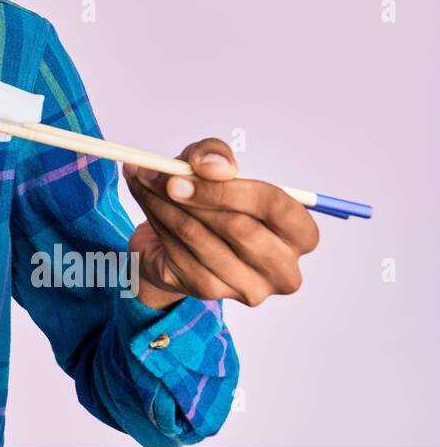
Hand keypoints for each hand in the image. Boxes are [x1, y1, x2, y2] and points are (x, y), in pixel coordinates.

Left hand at [122, 138, 319, 309]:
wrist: (180, 238)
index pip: (274, 206)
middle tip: (158, 175)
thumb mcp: (214, 165)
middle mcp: (282, 268)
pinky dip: (156, 221)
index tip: (188, 172)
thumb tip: (213, 166)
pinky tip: (149, 204)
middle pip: (239, 227)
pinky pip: (177, 251)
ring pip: (199, 237)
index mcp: (300, 233)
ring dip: (163, 204)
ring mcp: (248, 286)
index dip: (228, 188)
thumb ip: (215, 155)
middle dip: (192, 195)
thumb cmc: (212, 200)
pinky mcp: (211, 291)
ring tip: (146, 181)